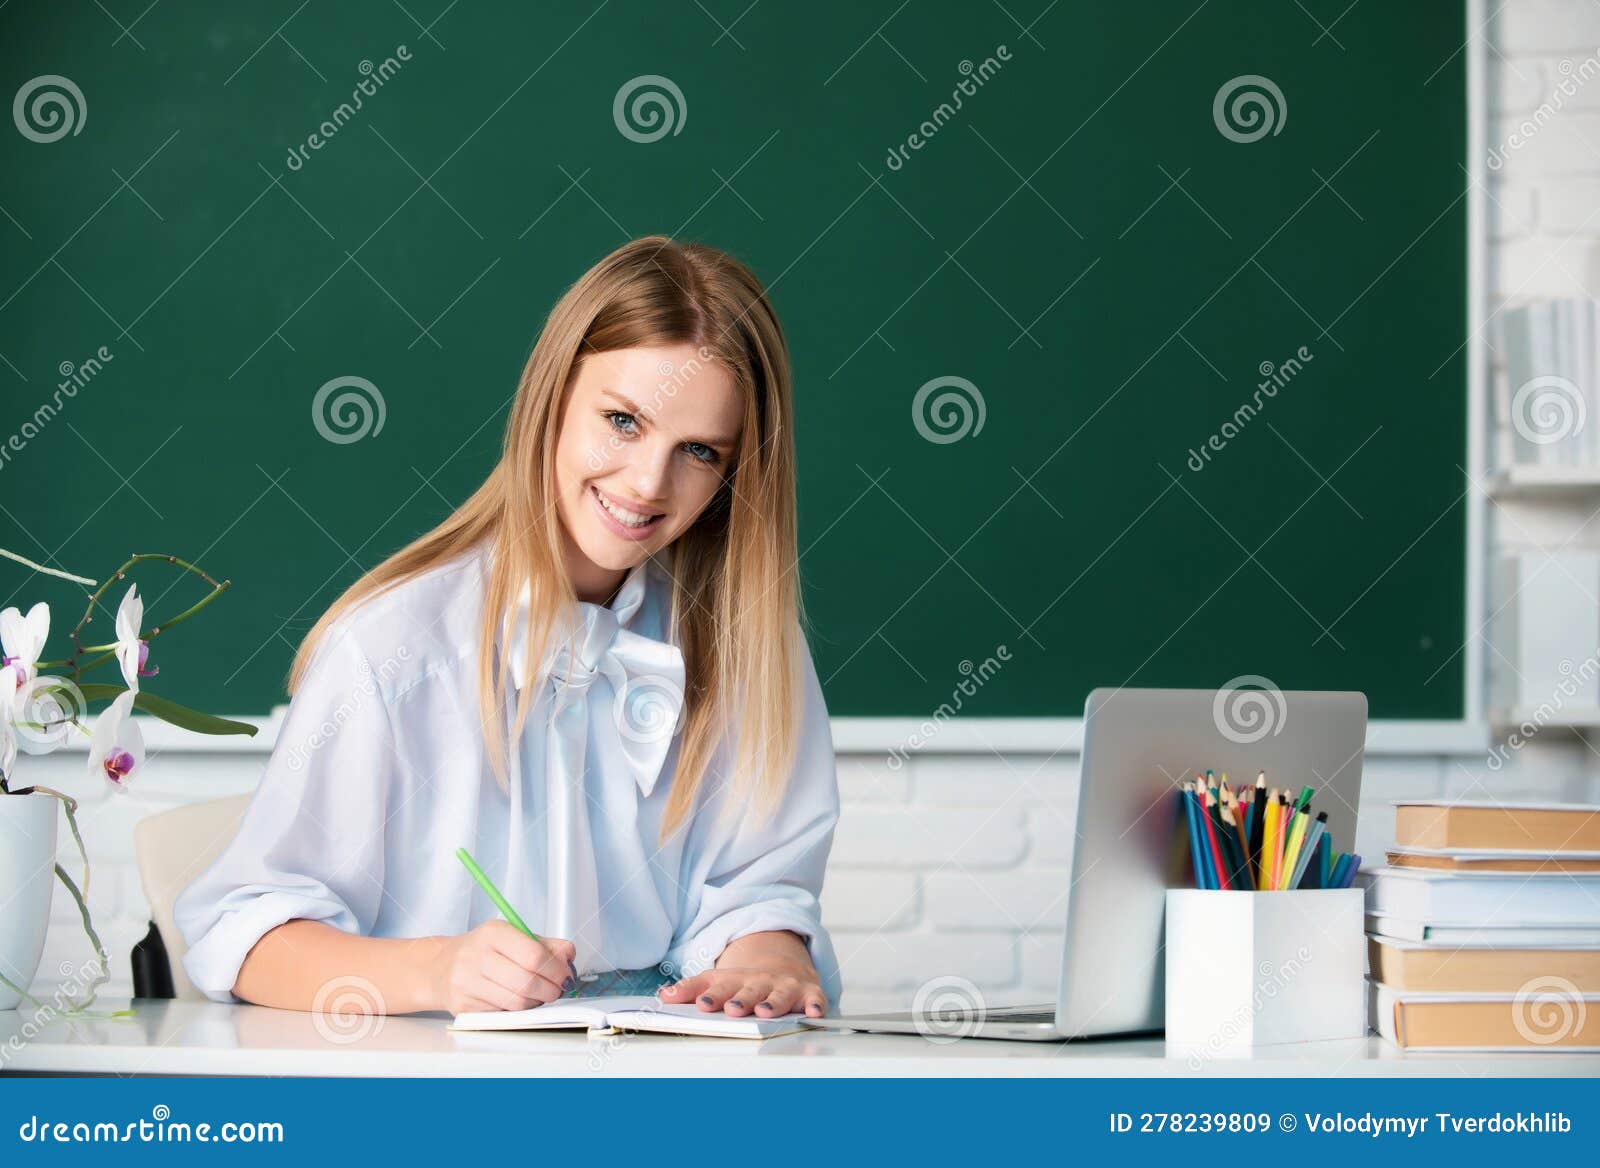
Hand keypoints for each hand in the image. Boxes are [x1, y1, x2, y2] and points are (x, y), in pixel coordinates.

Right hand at [426, 922, 575, 1013]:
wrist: (441, 967)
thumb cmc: (484, 950)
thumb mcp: (513, 936)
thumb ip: (545, 944)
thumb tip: (569, 958)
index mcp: (493, 933)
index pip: (534, 954)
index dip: (557, 969)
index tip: (565, 974)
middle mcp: (476, 956)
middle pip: (527, 982)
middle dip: (550, 990)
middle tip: (557, 989)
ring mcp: (467, 983)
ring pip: (517, 1002)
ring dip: (536, 1002)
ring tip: (538, 994)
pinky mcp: (463, 1007)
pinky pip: (503, 1014)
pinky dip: (518, 1011)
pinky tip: (518, 1000)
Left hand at [656, 930, 826, 1018]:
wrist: (783, 963)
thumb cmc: (746, 982)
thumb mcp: (717, 980)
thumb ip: (692, 990)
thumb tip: (663, 997)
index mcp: (735, 981)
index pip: (720, 988)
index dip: (711, 996)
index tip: (703, 1005)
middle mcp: (760, 983)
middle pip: (750, 991)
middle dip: (742, 1000)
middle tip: (734, 1009)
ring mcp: (785, 986)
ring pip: (780, 995)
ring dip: (774, 1003)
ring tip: (767, 1012)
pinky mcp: (809, 992)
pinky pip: (814, 999)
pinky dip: (815, 1005)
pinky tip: (814, 1012)